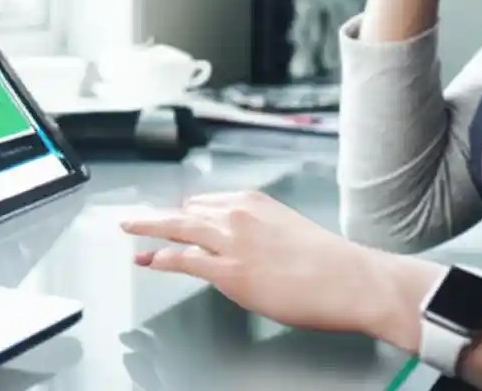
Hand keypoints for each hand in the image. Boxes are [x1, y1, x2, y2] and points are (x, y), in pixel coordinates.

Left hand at [120, 190, 435, 343]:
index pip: (206, 204)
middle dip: (155, 216)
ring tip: (130, 233)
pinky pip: (182, 260)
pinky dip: (161, 259)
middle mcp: (236, 215)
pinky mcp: (228, 270)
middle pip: (183, 212)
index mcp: (253, 201)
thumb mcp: (288, 229)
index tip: (173, 216)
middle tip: (133, 219)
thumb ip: (259, 232)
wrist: (351, 279)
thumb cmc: (331, 262)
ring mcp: (230, 242)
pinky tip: (149, 260)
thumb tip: (245, 247)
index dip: (185, 213)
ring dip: (149, 230)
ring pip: (176, 229)